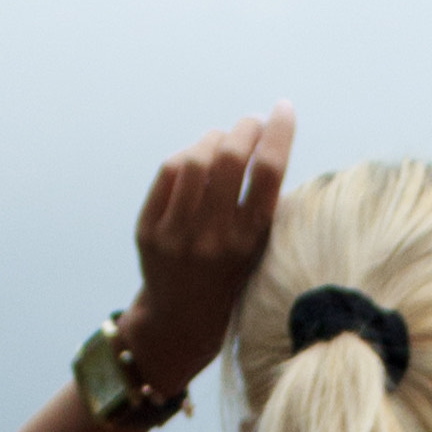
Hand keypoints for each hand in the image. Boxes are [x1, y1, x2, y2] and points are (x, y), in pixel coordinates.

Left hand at [121, 107, 295, 392]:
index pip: (268, 172)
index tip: (283, 109)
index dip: (279, 132)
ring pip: (195, 158)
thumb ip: (262, 203)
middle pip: (230, 157)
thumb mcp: (258, 248)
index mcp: (249, 242)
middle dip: (245, 129)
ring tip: (223, 143)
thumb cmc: (230, 277)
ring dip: (214, 140)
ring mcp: (176, 234)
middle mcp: (212, 237)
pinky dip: (186, 158)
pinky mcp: (148, 230)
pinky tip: (197, 163)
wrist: (181, 321)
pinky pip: (168, 173)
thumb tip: (266, 140)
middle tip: (252, 123)